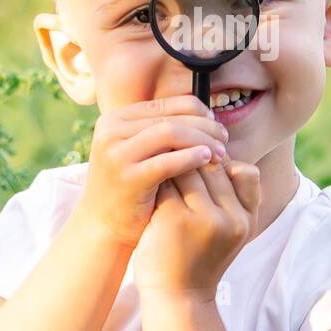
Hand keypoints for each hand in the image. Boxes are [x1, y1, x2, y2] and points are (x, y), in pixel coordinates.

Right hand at [76, 95, 230, 249]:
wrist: (105, 225)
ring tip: (220, 153)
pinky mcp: (127, 178)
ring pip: (170, 133)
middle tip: (224, 139)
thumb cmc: (133, 186)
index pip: (167, 104)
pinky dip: (191, 158)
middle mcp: (112, 131)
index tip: (216, 124)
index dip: (198, 111)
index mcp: (116, 118)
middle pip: (171, 118)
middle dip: (204, 127)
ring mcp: (117, 154)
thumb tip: (207, 114)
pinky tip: (207, 161)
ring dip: (201, 140)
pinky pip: (167, 162)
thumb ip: (162, 131)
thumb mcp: (142, 151)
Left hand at [133, 158, 261, 300]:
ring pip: (187, 168)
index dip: (221, 164)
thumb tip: (217, 149)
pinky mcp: (174, 219)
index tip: (202, 166)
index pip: (243, 170)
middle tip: (172, 158)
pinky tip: (147, 182)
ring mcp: (204, 218)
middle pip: (212, 165)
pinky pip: (165, 182)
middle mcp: (231, 218)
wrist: (178, 298)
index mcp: (248, 219)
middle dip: (192, 158)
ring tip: (159, 166)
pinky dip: (156, 178)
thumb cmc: (200, 258)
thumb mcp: (231, 231)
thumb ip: (235, 197)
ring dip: (172, 164)